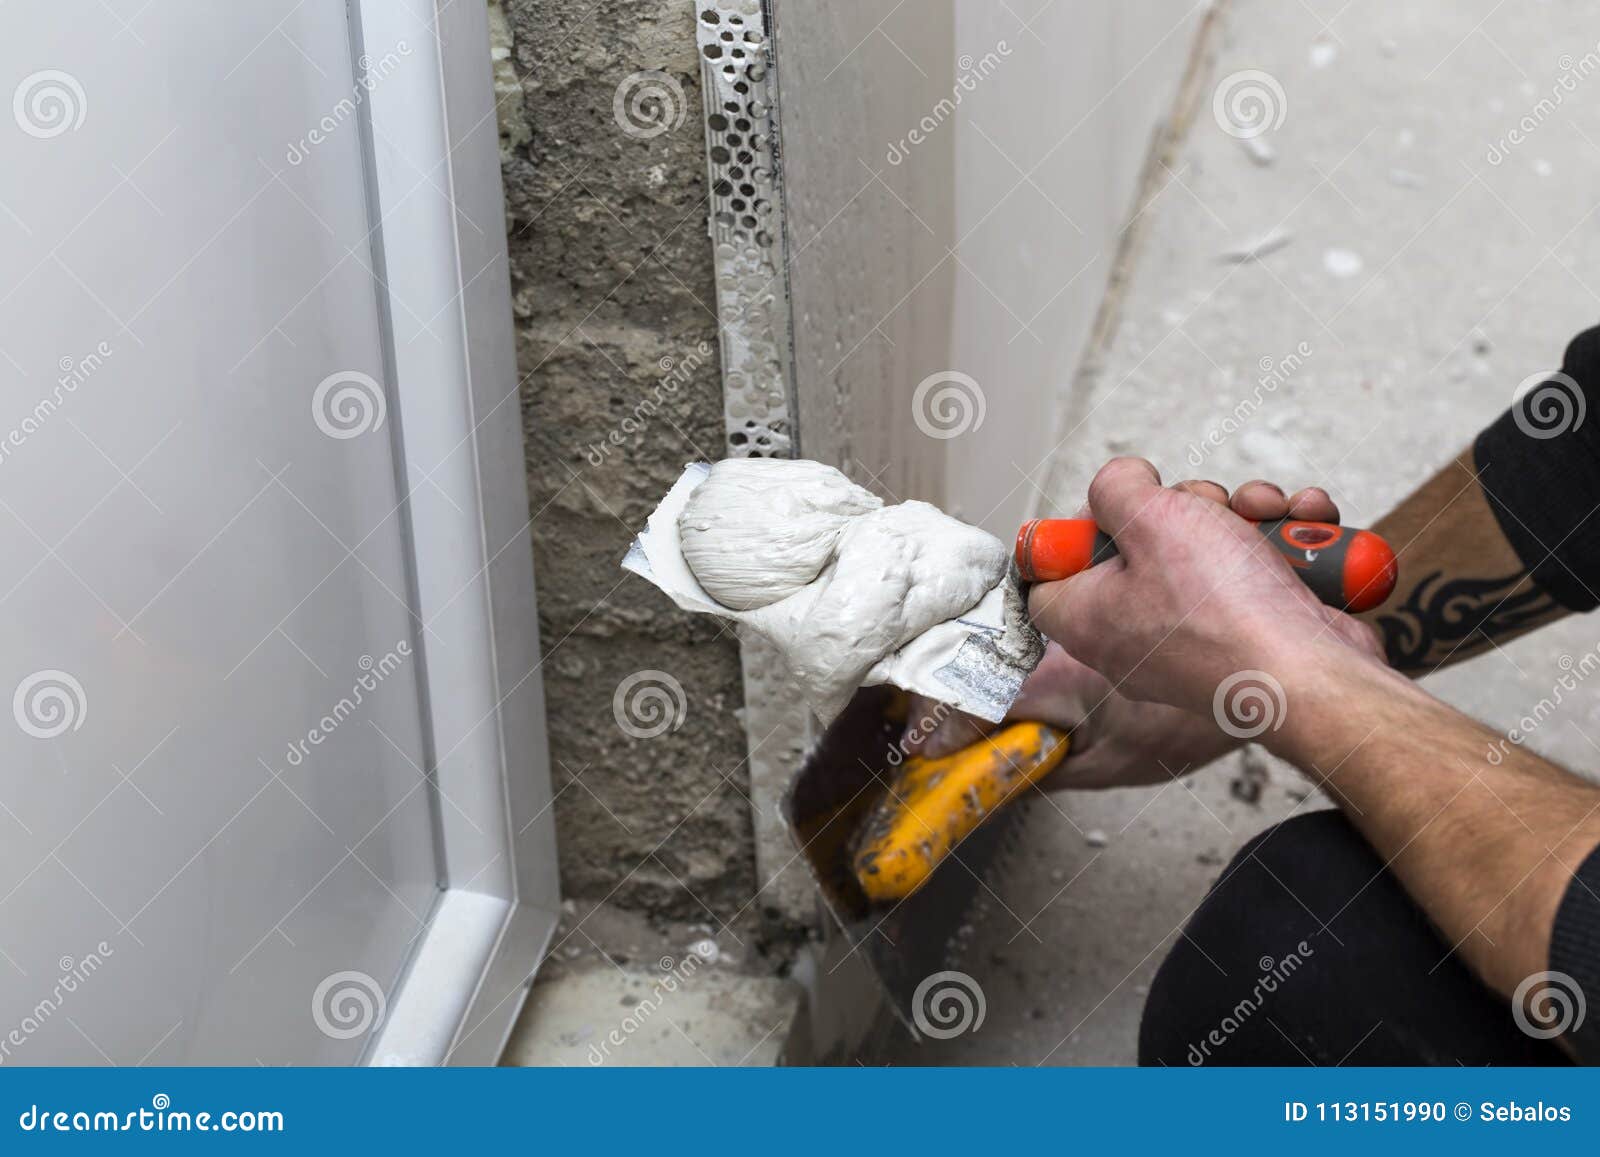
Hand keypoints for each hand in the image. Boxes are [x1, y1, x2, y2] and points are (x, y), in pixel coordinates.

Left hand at [906, 475, 1357, 786]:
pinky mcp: (1252, 633)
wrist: (1311, 675)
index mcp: (1089, 618)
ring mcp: (1196, 637)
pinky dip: (1283, 541)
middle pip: (1139, 549)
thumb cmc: (1224, 609)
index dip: (1075, 531)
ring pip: (1208, 550)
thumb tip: (1120, 484)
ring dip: (1244, 514)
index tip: (1113, 507)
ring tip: (1267, 511)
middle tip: (1204, 506)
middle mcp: (1135, 634)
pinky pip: (1256, 574)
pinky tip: (1306, 520)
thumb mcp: (1150, 517)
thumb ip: (1117, 488)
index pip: (1048, 575)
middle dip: (1184, 506)